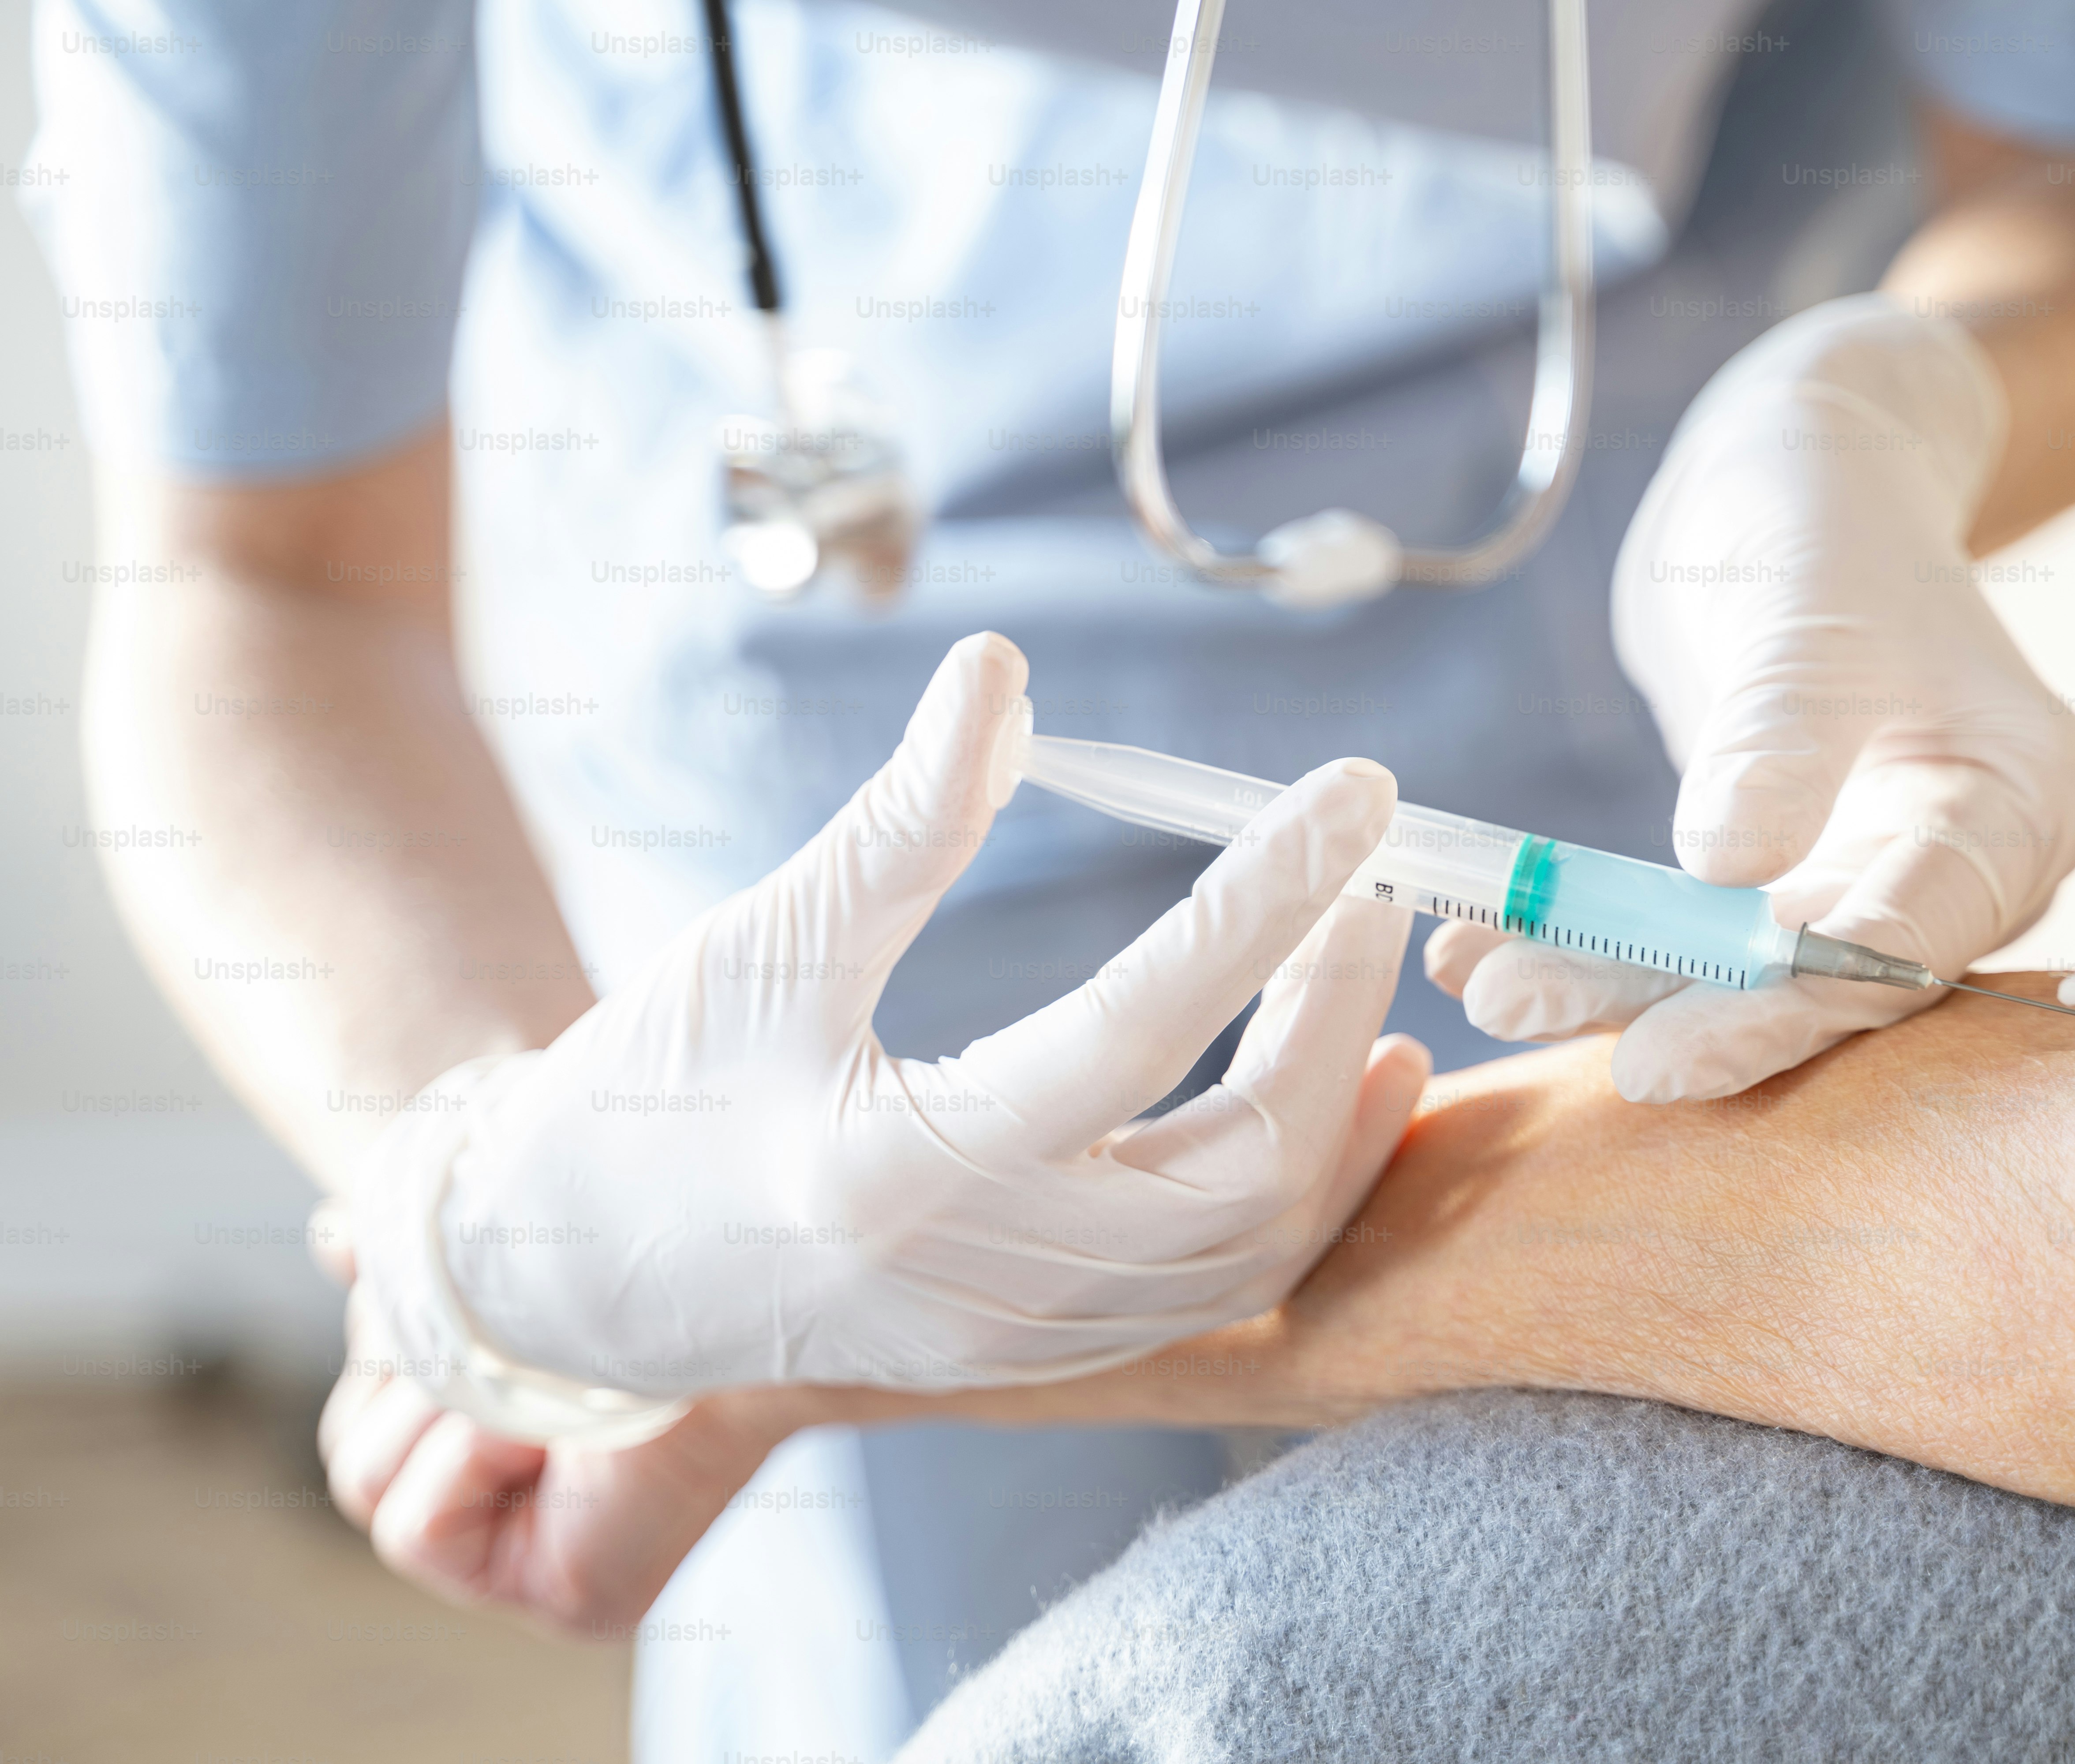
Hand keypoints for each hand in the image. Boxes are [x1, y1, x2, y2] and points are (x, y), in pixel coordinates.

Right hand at [314, 1209, 799, 1635]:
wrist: (737, 1293)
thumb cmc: (638, 1267)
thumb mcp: (490, 1272)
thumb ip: (412, 1268)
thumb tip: (331, 1243)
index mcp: (501, 1436)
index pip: (362, 1409)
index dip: (384, 1343)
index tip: (454, 1290)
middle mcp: (523, 1508)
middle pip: (351, 1451)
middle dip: (411, 1373)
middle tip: (507, 1333)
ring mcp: (546, 1566)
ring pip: (367, 1485)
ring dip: (443, 1406)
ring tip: (542, 1375)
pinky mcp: (569, 1598)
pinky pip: (417, 1532)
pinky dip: (467, 1456)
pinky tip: (552, 1425)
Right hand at [351, 631, 1430, 1421]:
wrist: (576, 1276)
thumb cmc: (653, 1091)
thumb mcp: (763, 940)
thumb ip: (897, 819)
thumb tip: (1000, 670)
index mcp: (899, 1168)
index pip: (1135, 1028)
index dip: (1261, 902)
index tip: (1357, 794)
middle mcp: (980, 1278)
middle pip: (1237, 1172)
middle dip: (1332, 1024)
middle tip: (1376, 895)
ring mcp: (1019, 1337)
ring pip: (1251, 1253)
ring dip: (1339, 1120)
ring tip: (1374, 983)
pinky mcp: (1039, 1354)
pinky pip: (1218, 1292)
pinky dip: (1302, 1195)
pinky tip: (1341, 1097)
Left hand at [1434, 295, 2074, 1101]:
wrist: (1800, 482)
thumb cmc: (1833, 517)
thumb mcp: (1810, 605)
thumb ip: (1782, 736)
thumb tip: (1728, 867)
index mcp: (2021, 805)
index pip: (1910, 942)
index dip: (1783, 1007)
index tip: (1661, 1051)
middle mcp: (1960, 869)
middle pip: (1816, 980)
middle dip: (1668, 1010)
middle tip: (1529, 1016)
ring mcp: (1869, 881)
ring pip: (1737, 971)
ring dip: (1605, 980)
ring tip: (1482, 984)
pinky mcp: (1783, 882)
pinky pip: (1686, 934)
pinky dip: (1588, 939)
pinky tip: (1478, 946)